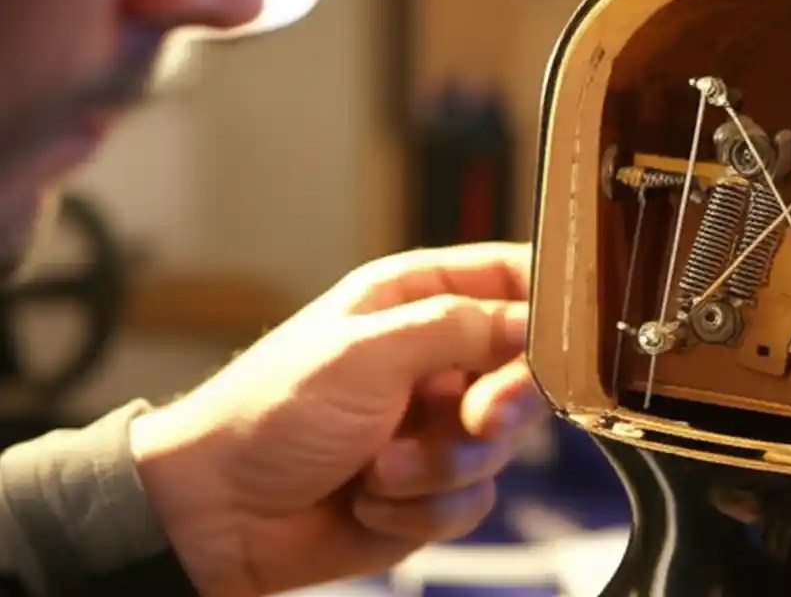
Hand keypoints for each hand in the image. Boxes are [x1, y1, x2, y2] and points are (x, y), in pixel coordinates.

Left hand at [129, 242, 543, 596]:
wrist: (217, 513)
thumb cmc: (270, 412)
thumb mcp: (369, 351)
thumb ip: (461, 328)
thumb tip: (532, 322)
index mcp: (417, 300)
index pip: (512, 279)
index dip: (549, 303)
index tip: (571, 337)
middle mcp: (435, 358)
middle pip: (525, 369)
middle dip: (501, 404)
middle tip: (472, 418)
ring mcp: (435, 425)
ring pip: (500, 445)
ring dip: (440, 466)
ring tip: (380, 469)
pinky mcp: (430, 488)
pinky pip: (473, 499)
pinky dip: (424, 507)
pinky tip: (372, 498)